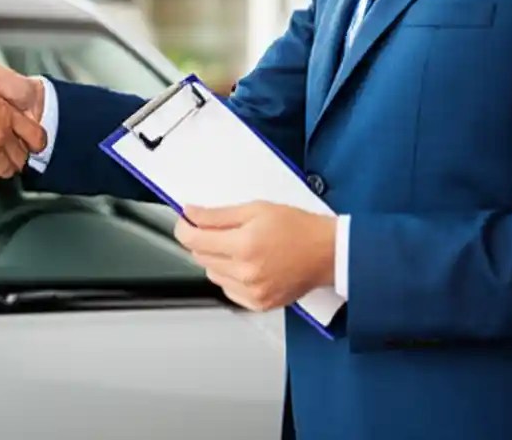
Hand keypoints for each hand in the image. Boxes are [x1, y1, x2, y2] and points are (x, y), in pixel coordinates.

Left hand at [174, 202, 335, 311]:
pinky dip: (229, 276)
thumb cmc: (298, 228)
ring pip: (211, 274)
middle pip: (200, 257)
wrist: (327, 252)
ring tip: (237, 246)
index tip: (185, 222)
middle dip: (202, 240)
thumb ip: (218, 214)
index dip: (183, 228)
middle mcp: (246, 272)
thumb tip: (191, 214)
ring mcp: (252, 291)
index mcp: (244, 246)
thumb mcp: (256, 209)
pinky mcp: (259, 303)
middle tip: (217, 229)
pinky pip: (227, 289)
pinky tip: (245, 265)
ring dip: (215, 259)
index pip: (193, 240)